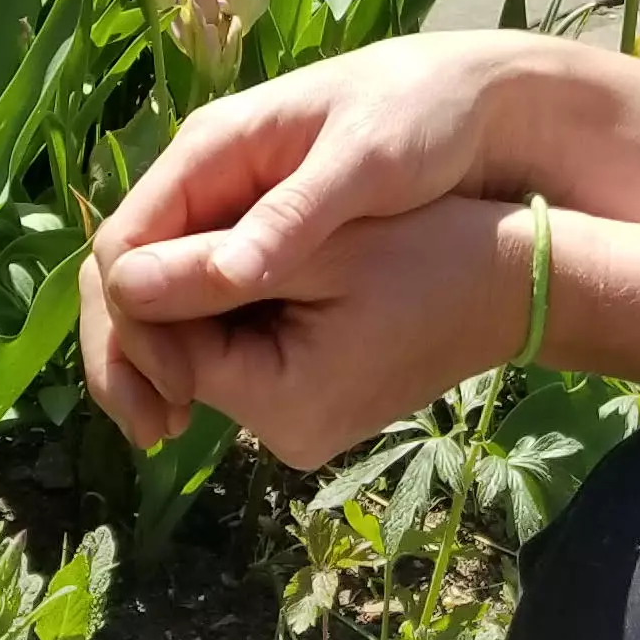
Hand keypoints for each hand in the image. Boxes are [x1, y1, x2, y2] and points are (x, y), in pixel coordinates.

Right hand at [75, 34, 526, 445]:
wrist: (480, 99)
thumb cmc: (419, 115)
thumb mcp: (364, 165)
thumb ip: (292, 216)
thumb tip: (220, 276)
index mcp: (214, 150)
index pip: (127, 239)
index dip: (130, 319)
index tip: (172, 388)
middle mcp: (209, 181)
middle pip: (128, 271)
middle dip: (128, 349)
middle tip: (157, 430)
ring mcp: (235, 210)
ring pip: (163, 291)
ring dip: (160, 357)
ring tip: (174, 427)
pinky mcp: (266, 239)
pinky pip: (208, 299)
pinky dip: (200, 346)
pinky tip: (214, 395)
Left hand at [107, 194, 524, 470]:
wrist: (522, 283)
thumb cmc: (433, 251)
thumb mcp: (319, 247)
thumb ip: (212, 268)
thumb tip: (117, 279)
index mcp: (281, 405)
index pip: (160, 346)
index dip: (138, 281)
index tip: (160, 210)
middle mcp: (281, 434)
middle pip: (175, 355)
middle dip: (164, 286)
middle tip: (190, 205)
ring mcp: (296, 423)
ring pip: (204, 347)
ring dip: (200, 288)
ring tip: (230, 216)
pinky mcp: (311, 402)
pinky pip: (244, 349)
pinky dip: (237, 302)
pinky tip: (260, 252)